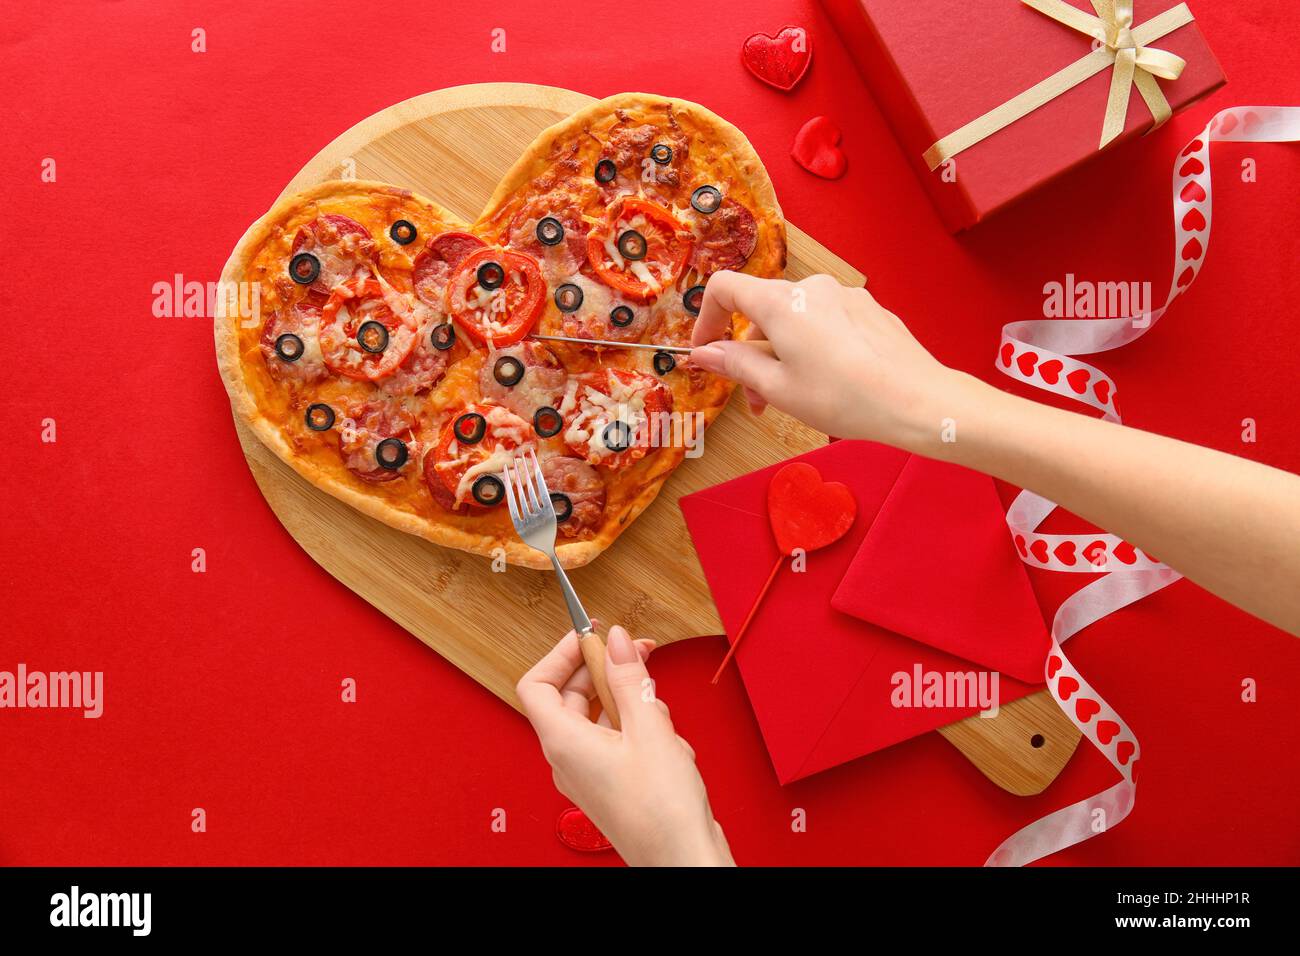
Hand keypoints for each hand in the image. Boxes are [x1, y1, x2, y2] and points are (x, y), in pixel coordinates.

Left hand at [517, 625, 733, 865]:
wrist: (682, 859)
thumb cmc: (662, 809)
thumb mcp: (649, 728)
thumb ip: (629, 677)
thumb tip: (615, 640)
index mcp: (563, 741)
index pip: (537, 683)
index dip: (561, 653)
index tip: (591, 635)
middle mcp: (568, 757)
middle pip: (570, 695)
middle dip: (605, 670)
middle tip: (637, 653)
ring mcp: (588, 771)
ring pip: (598, 715)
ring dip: (629, 702)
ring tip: (658, 710)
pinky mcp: (610, 781)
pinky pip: (615, 738)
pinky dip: (639, 727)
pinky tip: (667, 737)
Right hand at [689, 271, 961, 448]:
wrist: (916, 401)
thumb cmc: (845, 398)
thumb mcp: (778, 388)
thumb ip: (735, 365)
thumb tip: (704, 353)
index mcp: (781, 303)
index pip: (724, 288)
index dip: (706, 319)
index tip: (706, 351)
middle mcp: (811, 288)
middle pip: (762, 310)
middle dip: (751, 353)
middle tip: (756, 400)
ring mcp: (843, 295)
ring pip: (794, 319)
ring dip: (782, 354)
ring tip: (794, 397)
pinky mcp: (867, 309)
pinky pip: (825, 322)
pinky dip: (812, 347)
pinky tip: (829, 383)